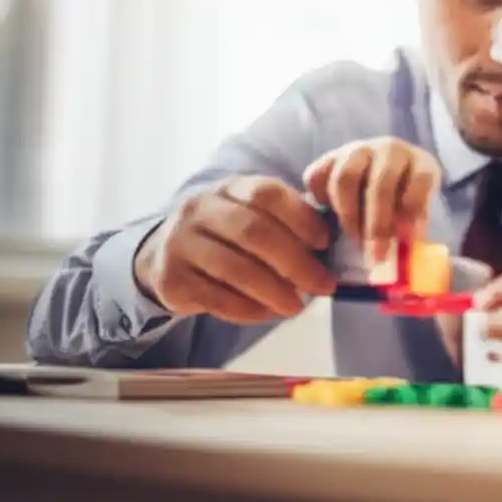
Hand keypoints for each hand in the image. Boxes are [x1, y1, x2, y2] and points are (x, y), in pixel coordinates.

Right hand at [134, 176, 335, 323]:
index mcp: (230, 188)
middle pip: (253, 232)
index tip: (325, 242)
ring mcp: (180, 243)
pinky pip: (215, 297)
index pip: (267, 194)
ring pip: (234, 268)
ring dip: (273, 291)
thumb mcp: (254, 217)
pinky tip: (268, 313)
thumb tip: (333, 247)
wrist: (167, 256)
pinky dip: (248, 309)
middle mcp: (200, 209)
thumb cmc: (230, 238)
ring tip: (297, 307)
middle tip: (323, 285)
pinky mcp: (170, 279)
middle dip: (295, 262)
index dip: (301, 218)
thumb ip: (288, 224)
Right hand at [303, 137, 440, 263]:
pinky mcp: (330, 157)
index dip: (414, 208)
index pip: (421, 178)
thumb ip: (414, 226)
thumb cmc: (405, 199)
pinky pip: (317, 177)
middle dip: (378, 224)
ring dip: (348, 215)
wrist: (381, 176)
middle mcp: (390, 150)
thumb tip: (405, 248)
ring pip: (344, 178)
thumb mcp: (419, 210)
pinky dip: (321, 200)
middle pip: (380, 184)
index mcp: (420, 162)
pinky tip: (331, 217)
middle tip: (376, 255)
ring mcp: (358, 150)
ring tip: (355, 239)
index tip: (406, 239)